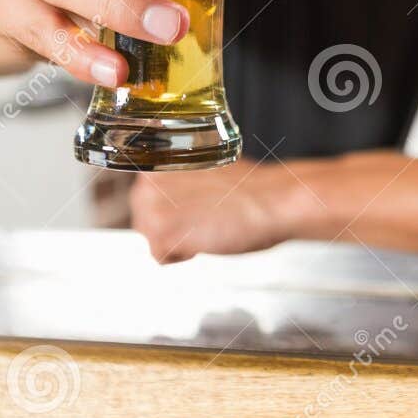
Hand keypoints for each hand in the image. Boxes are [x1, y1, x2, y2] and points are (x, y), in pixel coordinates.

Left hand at [129, 164, 291, 260]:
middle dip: (171, 226)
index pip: (146, 199)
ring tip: (205, 227)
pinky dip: (183, 255)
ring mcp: (153, 206)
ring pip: (151, 238)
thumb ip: (181, 179)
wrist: (273, 200)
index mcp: (159, 161)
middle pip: (144, 220)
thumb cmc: (251, 188)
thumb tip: (176, 194)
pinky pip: (160, 256)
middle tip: (203, 219)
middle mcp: (148, 180)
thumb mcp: (207, 171)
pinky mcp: (163, 232)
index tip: (197, 206)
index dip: (174, 208)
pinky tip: (204, 239)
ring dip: (177, 241)